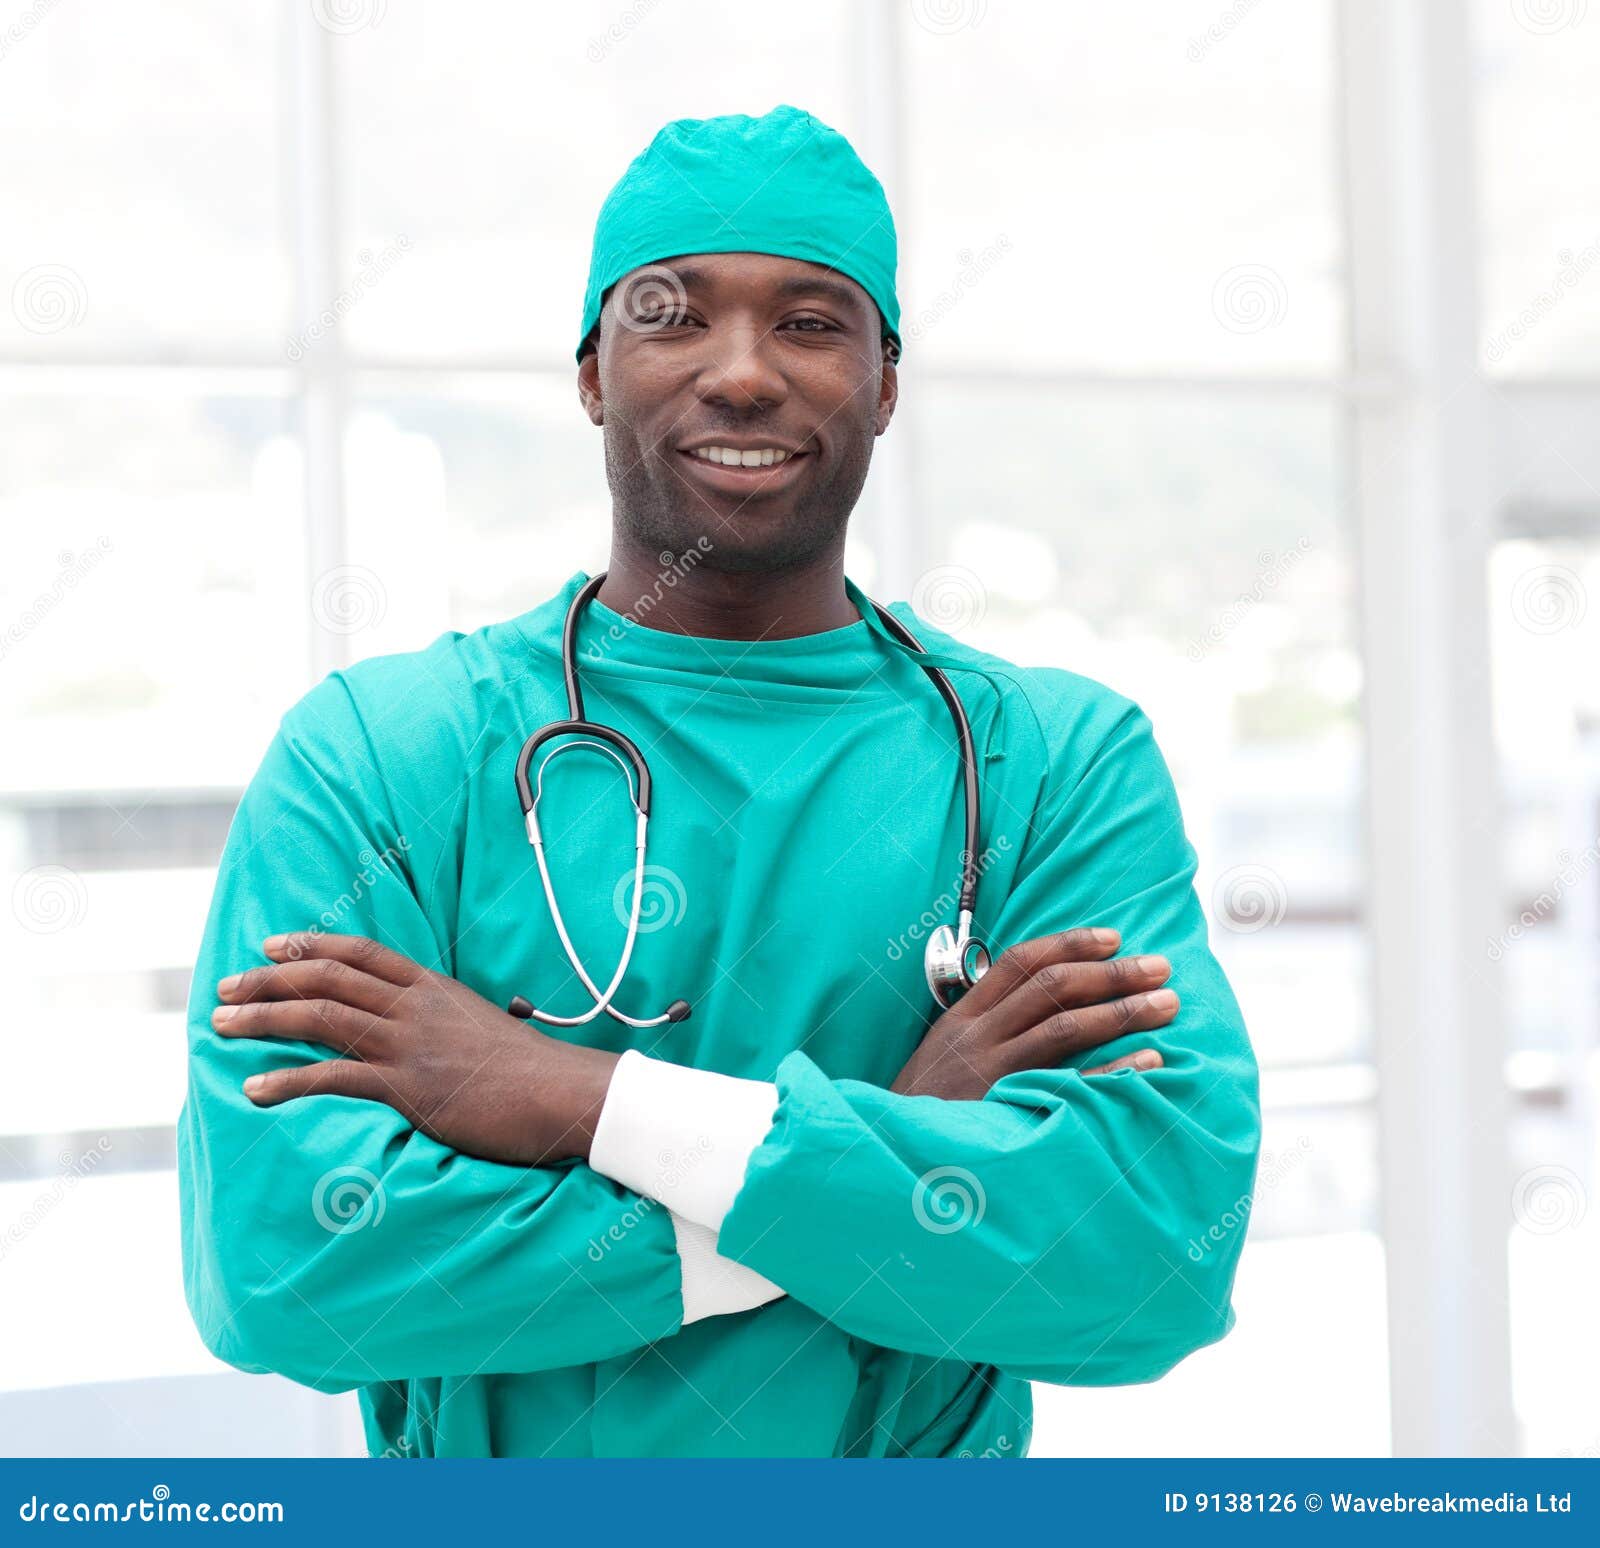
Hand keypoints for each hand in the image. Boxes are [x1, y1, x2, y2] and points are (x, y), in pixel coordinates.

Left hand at [210, 932, 618, 1166]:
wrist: (561, 1092)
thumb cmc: (531, 1069)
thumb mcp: (483, 1027)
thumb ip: (448, 1022)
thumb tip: (431, 1032)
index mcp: (433, 986)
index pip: (360, 952)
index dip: (309, 945)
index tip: (270, 945)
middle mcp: (414, 1006)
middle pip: (327, 977)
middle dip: (267, 978)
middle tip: (225, 987)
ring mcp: (408, 1044)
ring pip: (320, 1016)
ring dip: (263, 1018)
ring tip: (221, 1024)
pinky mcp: (406, 1086)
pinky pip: (333, 1078)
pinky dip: (287, 1081)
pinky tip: (255, 1088)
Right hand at [890, 927, 1177, 1099]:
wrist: (891, 1155)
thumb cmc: (925, 1109)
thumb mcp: (944, 1054)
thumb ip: (985, 1026)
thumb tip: (1040, 1002)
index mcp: (964, 1017)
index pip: (1022, 962)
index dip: (1071, 944)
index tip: (1114, 938)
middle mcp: (979, 1037)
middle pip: (1053, 988)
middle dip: (1112, 973)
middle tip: (1160, 967)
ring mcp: (993, 1073)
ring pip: (1065, 1026)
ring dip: (1123, 1011)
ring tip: (1168, 1004)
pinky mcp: (1008, 1111)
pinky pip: (1072, 1085)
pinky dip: (1115, 1069)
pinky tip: (1151, 1061)